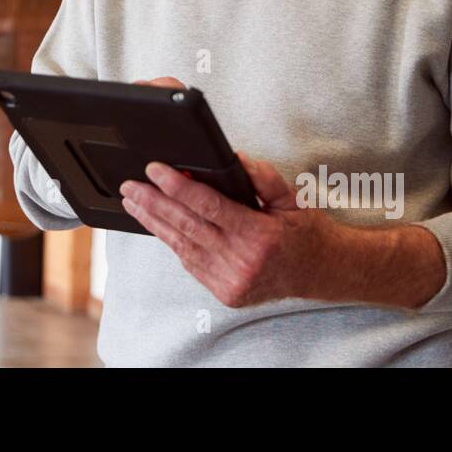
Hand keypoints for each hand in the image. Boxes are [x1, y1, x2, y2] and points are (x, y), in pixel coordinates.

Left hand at [119, 136, 328, 308]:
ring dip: (154, 222)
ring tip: (133, 202)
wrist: (321, 272)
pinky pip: (190, 263)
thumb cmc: (304, 231)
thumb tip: (233, 158)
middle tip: (130, 185)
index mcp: (258, 235)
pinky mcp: (225, 293)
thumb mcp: (290, 197)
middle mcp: (241, 262)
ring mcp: (231, 281)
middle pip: (186, 226)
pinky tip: (157, 224)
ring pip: (182, 246)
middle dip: (153, 203)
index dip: (177, 187)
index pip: (207, 206)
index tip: (155, 170)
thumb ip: (261, 177)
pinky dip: (172, 241)